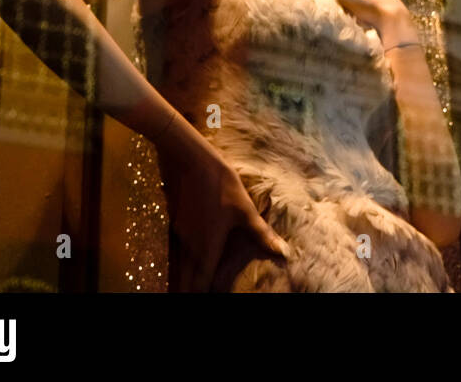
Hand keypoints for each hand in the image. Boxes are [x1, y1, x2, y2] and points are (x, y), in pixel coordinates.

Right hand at [156, 135, 291, 291]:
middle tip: (194, 297)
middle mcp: (189, 245)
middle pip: (185, 279)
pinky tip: (189, 258)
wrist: (189, 159)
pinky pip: (178, 250)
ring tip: (190, 286)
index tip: (206, 300)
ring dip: (185, 278)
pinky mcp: (176, 221)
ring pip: (180, 265)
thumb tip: (284, 253)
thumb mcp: (246, 210)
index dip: (202, 295)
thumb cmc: (220, 184)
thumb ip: (262, 234)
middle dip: (189, 290)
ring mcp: (180, 234)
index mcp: (206, 247)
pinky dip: (182, 261)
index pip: (201, 283)